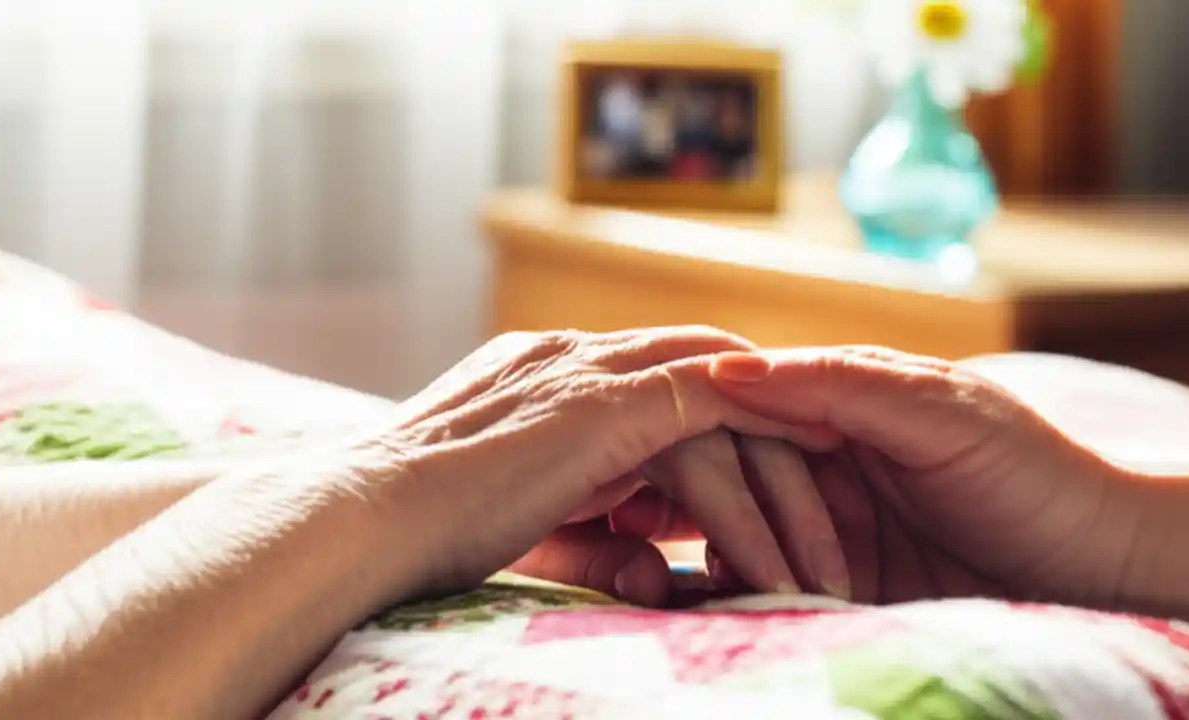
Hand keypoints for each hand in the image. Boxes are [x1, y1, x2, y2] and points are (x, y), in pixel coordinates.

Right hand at [356, 328, 845, 606]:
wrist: (357, 523)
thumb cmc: (418, 536)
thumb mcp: (526, 532)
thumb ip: (596, 538)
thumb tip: (655, 574)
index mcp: (549, 373)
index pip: (662, 376)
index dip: (725, 420)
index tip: (777, 471)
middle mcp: (574, 355)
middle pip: (709, 371)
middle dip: (774, 431)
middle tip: (831, 485)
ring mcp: (586, 369)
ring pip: (724, 393)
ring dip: (780, 466)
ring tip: (822, 544)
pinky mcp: (601, 402)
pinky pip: (712, 414)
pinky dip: (764, 448)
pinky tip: (807, 490)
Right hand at [697, 347, 1141, 608]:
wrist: (1098, 570)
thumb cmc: (1029, 473)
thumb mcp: (934, 412)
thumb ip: (838, 384)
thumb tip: (725, 366)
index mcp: (845, 396)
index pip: (748, 396)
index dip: (707, 418)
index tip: (672, 446)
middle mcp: (828, 452)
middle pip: (737, 463)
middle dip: (718, 497)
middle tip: (689, 531)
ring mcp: (831, 517)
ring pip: (747, 523)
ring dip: (731, 545)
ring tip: (715, 569)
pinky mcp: (841, 578)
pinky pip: (776, 577)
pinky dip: (752, 584)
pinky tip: (736, 595)